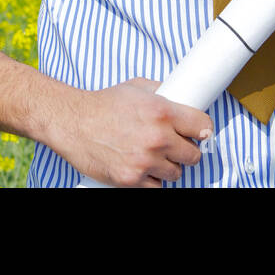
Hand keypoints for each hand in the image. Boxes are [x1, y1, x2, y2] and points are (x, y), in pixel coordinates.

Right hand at [53, 78, 212, 187]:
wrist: (72, 122)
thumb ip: (161, 92)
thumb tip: (181, 97)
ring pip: (176, 173)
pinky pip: (157, 187)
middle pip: (193, 154)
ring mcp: (145, 161)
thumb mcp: (136, 87)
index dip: (202, 129)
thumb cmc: (103, 103)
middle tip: (173, 146)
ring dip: (168, 166)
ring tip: (153, 156)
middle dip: (185, 150)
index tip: (199, 133)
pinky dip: (151, 180)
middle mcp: (157, 137)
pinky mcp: (132, 180)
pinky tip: (141, 167)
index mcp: (162, 111)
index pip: (202, 126)